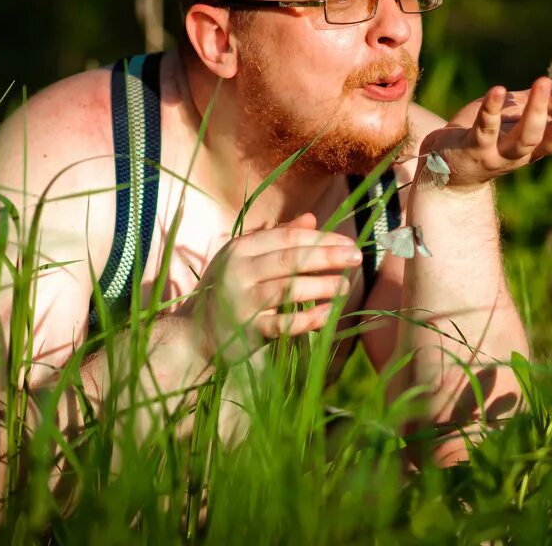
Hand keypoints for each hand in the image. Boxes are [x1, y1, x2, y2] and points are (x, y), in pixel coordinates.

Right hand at [191, 212, 362, 361]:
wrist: (194, 334)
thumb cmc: (226, 291)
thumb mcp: (245, 260)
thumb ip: (277, 239)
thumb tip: (312, 219)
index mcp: (240, 249)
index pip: (286, 238)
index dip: (320, 238)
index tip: (348, 242)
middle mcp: (239, 272)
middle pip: (291, 260)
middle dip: (328, 256)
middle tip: (357, 257)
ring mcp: (242, 302)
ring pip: (290, 289)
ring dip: (323, 286)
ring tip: (346, 286)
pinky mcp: (248, 331)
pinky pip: (285, 323)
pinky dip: (310, 318)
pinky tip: (329, 313)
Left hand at [421, 75, 551, 189]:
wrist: (444, 165)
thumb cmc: (484, 135)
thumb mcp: (515, 116)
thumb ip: (539, 104)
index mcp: (540, 145)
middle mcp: (524, 154)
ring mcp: (498, 155)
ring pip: (526, 138)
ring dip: (538, 111)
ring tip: (545, 82)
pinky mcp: (473, 149)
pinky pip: (484, 130)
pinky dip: (492, 110)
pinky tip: (499, 90)